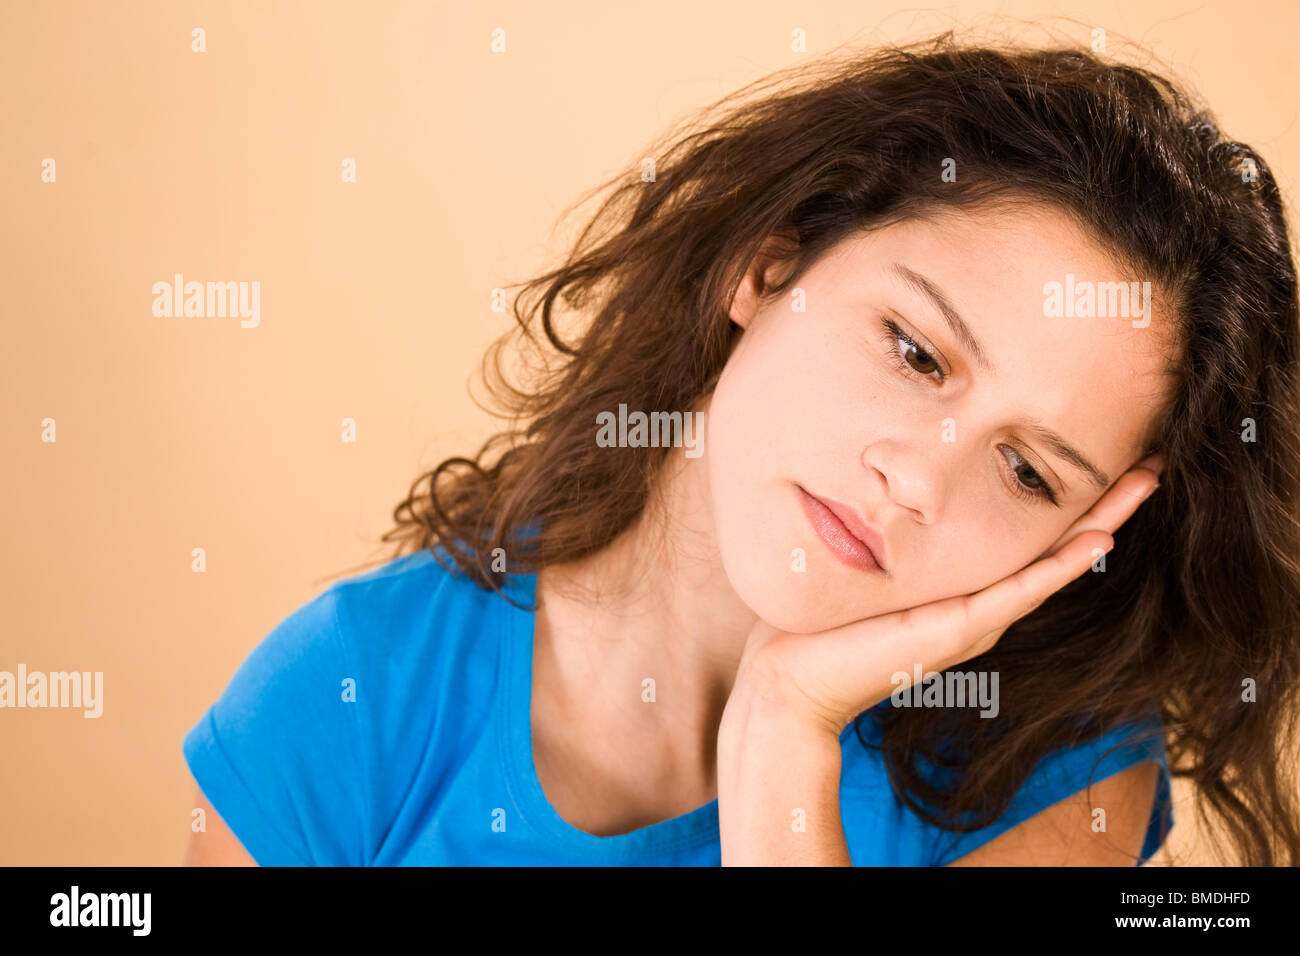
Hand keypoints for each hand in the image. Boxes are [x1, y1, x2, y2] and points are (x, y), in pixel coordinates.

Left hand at [722, 453, 1164, 738]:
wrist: (790, 681)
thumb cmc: (815, 624)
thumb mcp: (859, 564)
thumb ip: (879, 532)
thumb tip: (870, 480)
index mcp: (960, 589)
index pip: (1026, 539)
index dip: (1066, 502)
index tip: (1103, 460)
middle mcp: (979, 606)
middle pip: (1055, 548)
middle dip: (1105, 506)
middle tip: (1151, 466)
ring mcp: (973, 621)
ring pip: (1050, 565)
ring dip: (1099, 525)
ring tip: (1141, 488)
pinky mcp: (954, 631)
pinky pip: (1016, 592)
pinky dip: (1054, 567)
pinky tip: (1090, 541)